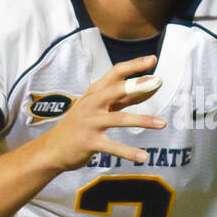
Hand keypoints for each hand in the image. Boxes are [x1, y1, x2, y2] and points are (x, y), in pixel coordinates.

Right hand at [38, 55, 166, 170]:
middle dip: (137, 85)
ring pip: (120, 119)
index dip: (134, 66)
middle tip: (158, 82)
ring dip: (143, 120)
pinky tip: (143, 157)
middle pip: (116, 89)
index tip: (152, 60)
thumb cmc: (81, 125)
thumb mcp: (98, 108)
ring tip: (163, 123)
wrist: (53, 149)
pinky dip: (128, 152)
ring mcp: (90, 122)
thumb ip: (122, 99)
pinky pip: (112, 147)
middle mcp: (92, 104)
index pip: (115, 73)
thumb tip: (149, 86)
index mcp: (95, 93)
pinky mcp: (89, 142)